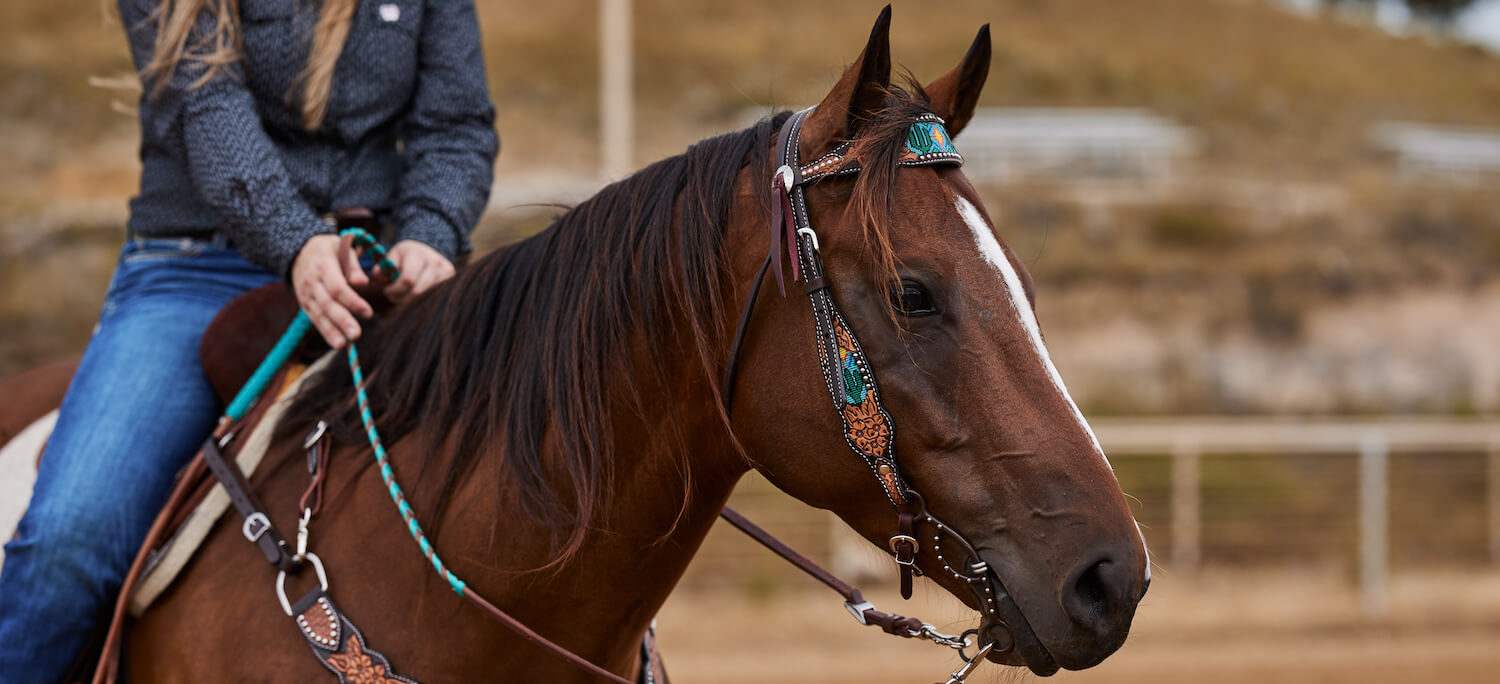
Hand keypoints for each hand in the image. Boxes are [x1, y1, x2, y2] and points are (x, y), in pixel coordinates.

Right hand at [291, 233, 372, 347]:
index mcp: (323, 266)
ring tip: (344, 345)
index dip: (352, 301)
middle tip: (356, 335)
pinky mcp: (305, 304)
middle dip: (342, 320)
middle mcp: (312, 282)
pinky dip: (325, 331)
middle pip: (327, 304)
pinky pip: (315, 318)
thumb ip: (353, 265)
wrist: (298, 251)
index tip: (368, 313)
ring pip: (319, 314)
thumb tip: (362, 283)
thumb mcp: (341, 246)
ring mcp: (306, 294)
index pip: (337, 287)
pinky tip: (338, 343)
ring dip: (331, 331)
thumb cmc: (328, 249)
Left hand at [381, 240, 455, 302]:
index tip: (387, 291)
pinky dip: (423, 301)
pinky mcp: (452, 279)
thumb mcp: (391, 257)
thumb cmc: (405, 257)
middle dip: (402, 298)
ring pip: (428, 297)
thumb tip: (377, 275)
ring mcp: (446, 271)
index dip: (395, 290)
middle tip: (394, 297)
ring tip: (404, 297)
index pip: (408, 279)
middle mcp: (435, 261)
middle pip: (419, 291)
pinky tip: (415, 298)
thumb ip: (382, 268)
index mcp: (417, 253)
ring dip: (412, 301)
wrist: (427, 250)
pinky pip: (436, 297)